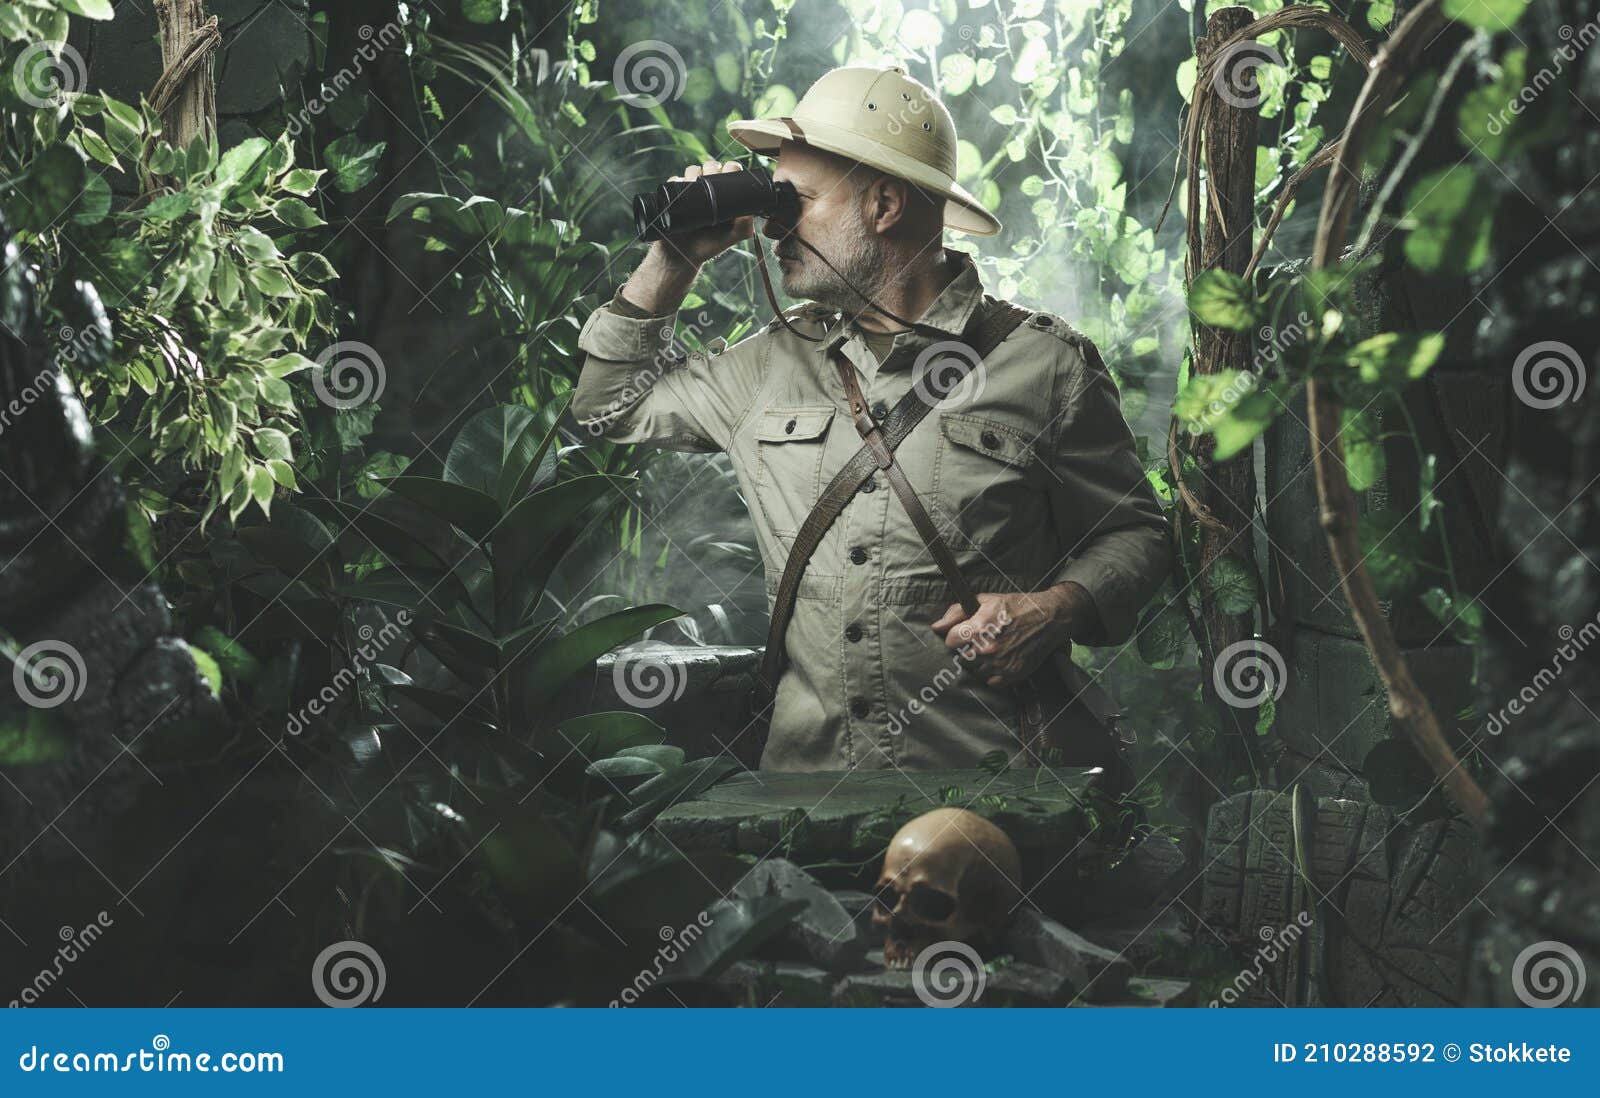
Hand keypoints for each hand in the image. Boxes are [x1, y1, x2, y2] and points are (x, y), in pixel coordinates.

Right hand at [651, 160, 755, 268]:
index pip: (730, 171)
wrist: (682, 257)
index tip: (728, 175)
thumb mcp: (731, 238)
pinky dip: (677, 181)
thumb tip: (752, 210)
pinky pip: (674, 179)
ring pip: (692, 170)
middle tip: (710, 183)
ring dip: (693, 174)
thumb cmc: (709, 246)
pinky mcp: (673, 194)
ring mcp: (690, 190)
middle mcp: (708, 189)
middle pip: (711, 165)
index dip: (730, 168)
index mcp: (724, 194)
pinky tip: (681, 193)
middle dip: (712, 169)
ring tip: (694, 189)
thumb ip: (745, 226)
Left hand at [930, 583, 1095, 686]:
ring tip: (992, 649)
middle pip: (961, 658)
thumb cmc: (1016, 606)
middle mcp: (987, 648)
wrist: (1049, 618)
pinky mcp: (1012, 675)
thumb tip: (936, 627)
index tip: (965, 633)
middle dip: (967, 649)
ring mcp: (999, 664)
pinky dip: (992, 674)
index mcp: (978, 628)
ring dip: (979, 663)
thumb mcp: (986, 601)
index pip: (950, 641)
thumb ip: (957, 613)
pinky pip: (990, 682)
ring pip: (974, 671)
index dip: (956, 636)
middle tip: (981, 641)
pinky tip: (1000, 660)